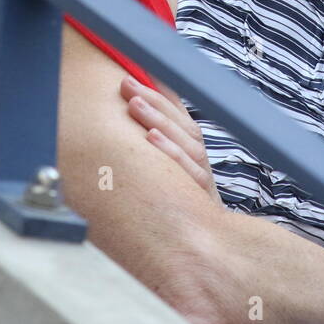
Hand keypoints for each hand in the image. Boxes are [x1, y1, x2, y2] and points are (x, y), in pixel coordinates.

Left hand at [119, 74, 222, 206]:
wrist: (206, 253)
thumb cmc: (176, 213)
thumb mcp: (163, 180)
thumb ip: (150, 151)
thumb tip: (117, 120)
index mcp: (191, 153)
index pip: (180, 114)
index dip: (161, 91)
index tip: (136, 71)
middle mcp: (200, 163)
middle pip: (183, 125)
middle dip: (154, 101)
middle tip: (126, 83)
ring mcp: (203, 182)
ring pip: (188, 144)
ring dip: (160, 120)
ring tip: (134, 104)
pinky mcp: (203, 202)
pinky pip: (189, 174)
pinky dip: (171, 153)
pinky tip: (149, 140)